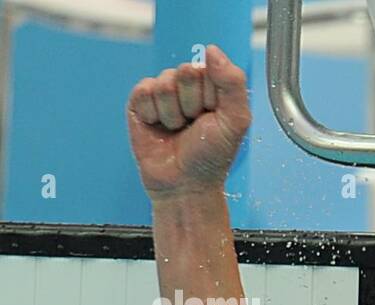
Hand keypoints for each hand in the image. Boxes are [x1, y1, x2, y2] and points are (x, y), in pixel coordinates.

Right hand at [126, 45, 251, 199]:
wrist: (184, 184)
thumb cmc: (212, 156)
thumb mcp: (235, 120)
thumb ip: (232, 83)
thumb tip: (212, 50)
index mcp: (213, 87)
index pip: (209, 70)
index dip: (212, 97)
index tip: (213, 118)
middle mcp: (187, 87)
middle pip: (185, 72)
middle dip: (192, 103)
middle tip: (194, 125)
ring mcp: (163, 93)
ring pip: (164, 82)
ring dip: (173, 113)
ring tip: (178, 130)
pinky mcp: (139, 103)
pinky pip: (143, 91)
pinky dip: (153, 113)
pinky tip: (159, 128)